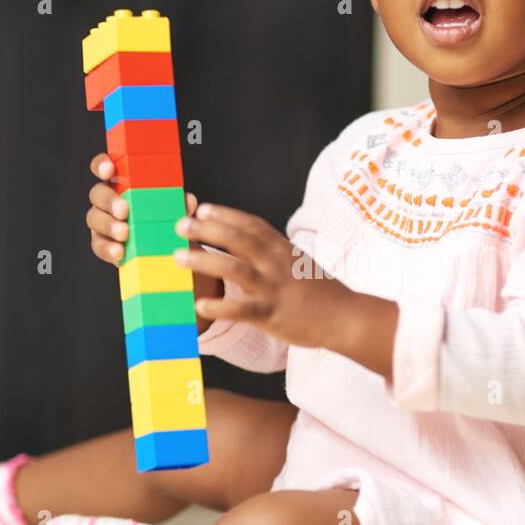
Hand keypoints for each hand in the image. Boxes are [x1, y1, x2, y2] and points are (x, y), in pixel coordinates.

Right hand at [86, 154, 222, 330]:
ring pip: (94, 219)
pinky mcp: (102, 243)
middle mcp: (107, 200)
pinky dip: (108, 249)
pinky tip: (119, 252)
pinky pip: (99, 245)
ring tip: (124, 233)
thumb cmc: (162, 219)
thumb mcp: (172, 209)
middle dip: (109, 200)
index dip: (102, 165)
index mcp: (121, 184)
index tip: (109, 170)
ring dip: (109, 225)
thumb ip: (178, 203)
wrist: (162, 248)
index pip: (104, 168)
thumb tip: (187, 200)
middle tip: (124, 210)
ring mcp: (102, 221)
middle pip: (97, 194)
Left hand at [174, 202, 349, 350]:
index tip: (202, 208)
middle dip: (207, 230)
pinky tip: (199, 305)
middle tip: (180, 225)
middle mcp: (276, 264)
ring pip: (234, 270)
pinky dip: (219, 306)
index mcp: (282, 249)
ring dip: (203, 262)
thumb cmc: (320, 291)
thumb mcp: (298, 262)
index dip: (225, 215)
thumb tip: (249, 245)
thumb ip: (274, 254)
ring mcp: (273, 288)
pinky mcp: (272, 314)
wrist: (346, 317)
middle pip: (238, 240)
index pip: (251, 225)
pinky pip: (241, 309)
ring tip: (177, 258)